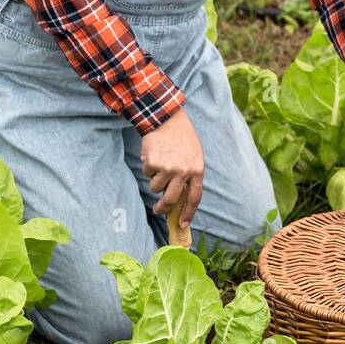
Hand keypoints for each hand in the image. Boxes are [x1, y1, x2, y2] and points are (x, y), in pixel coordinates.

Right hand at [140, 106, 204, 232]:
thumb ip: (190, 175)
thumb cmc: (182, 138)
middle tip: (158, 209)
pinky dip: (148, 167)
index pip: (194, 198)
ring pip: (156, 187)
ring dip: (155, 179)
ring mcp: (167, 167)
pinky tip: (154, 154)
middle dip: (162, 208)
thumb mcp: (195, 155)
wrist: (167, 119)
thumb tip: (181, 199)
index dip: (188, 213)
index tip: (183, 224)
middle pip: (170, 199)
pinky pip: (147, 173)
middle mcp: (183, 171)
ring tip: (160, 163)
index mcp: (197, 170)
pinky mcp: (153, 162)